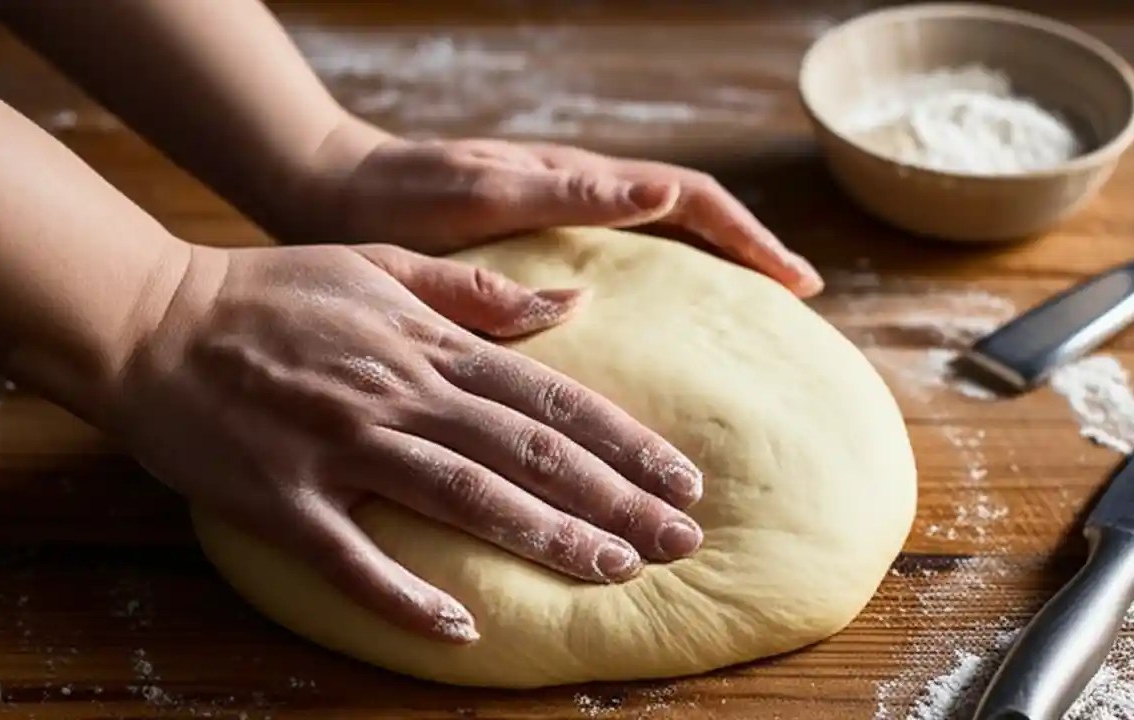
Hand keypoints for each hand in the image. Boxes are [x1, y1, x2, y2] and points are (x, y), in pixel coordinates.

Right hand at [112, 241, 704, 641]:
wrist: (149, 319)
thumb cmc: (271, 292)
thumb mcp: (379, 264)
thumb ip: (474, 290)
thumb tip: (569, 303)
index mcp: (428, 343)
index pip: (550, 396)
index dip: (623, 440)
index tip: (681, 478)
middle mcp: (399, 394)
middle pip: (528, 452)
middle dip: (615, 498)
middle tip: (682, 540)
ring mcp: (341, 448)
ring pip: (464, 497)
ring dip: (545, 538)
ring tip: (616, 571)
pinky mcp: (282, 499)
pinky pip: (352, 557)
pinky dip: (405, 595)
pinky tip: (460, 629)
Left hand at [298, 119, 823, 297]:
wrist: (334, 196)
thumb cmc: (400, 195)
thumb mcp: (481, 191)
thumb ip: (564, 193)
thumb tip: (660, 194)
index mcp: (578, 180)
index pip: (689, 199)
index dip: (748, 238)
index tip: (798, 281)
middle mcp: (579, 199)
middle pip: (688, 222)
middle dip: (747, 255)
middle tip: (798, 302)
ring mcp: (559, 226)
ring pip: (657, 248)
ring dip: (711, 275)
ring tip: (752, 323)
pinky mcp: (533, 256)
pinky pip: (617, 271)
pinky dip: (658, 293)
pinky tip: (665, 335)